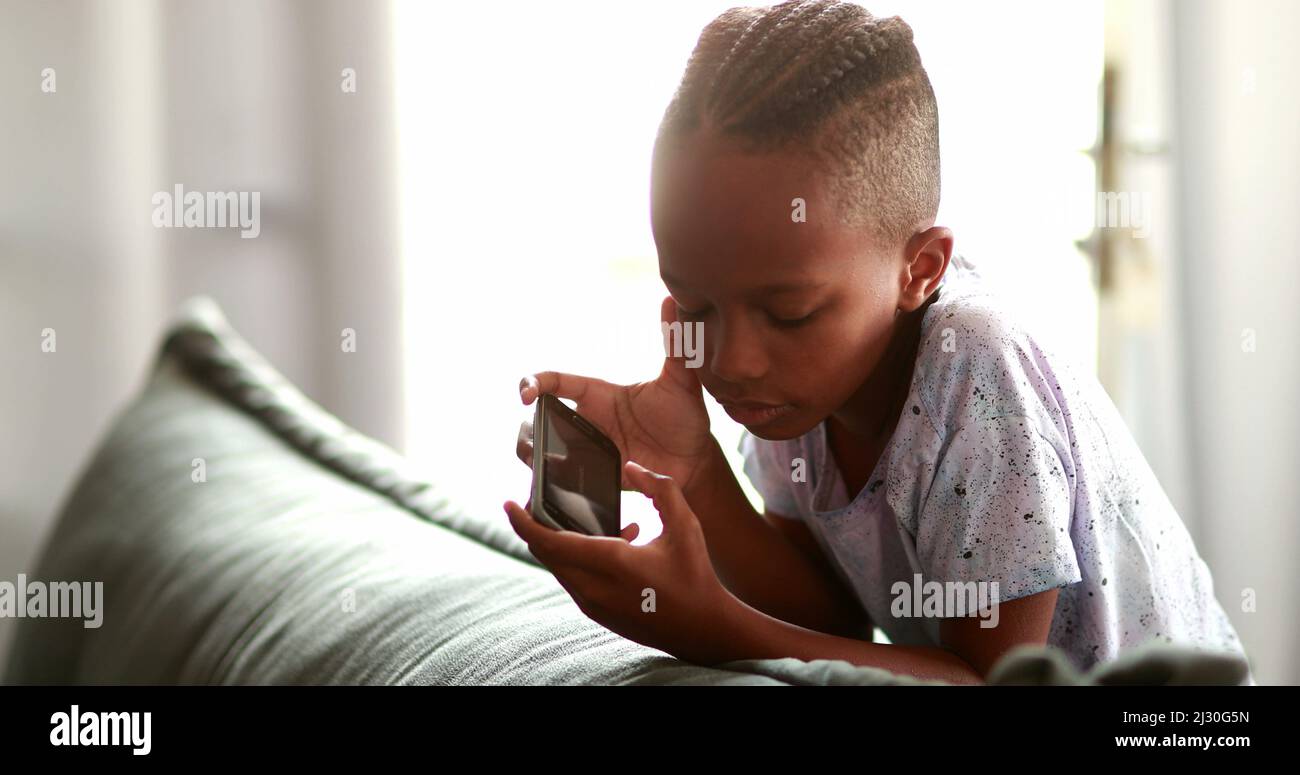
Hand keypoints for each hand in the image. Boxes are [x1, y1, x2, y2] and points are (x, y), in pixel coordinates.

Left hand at [504, 459, 738, 665]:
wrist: (703, 629)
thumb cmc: (696, 575)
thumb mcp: (685, 525)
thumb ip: (660, 489)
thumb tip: (633, 468)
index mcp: (611, 562)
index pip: (550, 541)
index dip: (523, 522)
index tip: (507, 504)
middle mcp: (594, 586)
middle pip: (546, 553)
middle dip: (537, 526)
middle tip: (541, 501)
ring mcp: (593, 604)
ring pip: (559, 567)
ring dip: (563, 542)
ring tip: (601, 523)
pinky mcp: (597, 613)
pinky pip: (573, 579)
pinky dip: (579, 558)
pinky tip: (617, 544)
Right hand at [515, 296, 716, 497]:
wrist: (695, 461)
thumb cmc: (685, 416)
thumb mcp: (681, 381)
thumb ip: (676, 344)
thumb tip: (672, 301)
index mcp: (598, 396)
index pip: (557, 384)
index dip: (534, 383)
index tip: (526, 392)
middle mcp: (587, 423)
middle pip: (539, 421)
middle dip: (528, 429)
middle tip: (531, 437)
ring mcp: (588, 452)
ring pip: (543, 454)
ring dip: (534, 458)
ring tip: (538, 462)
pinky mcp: (594, 479)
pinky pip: (565, 483)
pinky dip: (554, 484)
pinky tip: (555, 487)